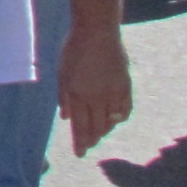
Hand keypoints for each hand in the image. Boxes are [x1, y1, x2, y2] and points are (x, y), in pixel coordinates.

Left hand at [57, 22, 132, 155]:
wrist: (98, 32)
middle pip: (97, 127)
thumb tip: (65, 118)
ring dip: (105, 130)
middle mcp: (96, 97)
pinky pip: (125, 109)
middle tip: (89, 145)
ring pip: (111, 121)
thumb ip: (63, 97)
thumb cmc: (74, 49)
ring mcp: (113, 92)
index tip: (80, 154)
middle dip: (92, 139)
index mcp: (77, 94)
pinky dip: (119, 118)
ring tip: (99, 134)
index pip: (80, 126)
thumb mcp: (62, 72)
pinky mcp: (125, 86)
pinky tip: (115, 120)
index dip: (80, 142)